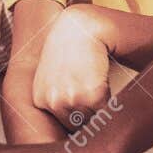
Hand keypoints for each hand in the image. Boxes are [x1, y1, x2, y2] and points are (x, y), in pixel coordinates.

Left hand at [33, 5, 112, 127]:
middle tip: (94, 93)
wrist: (81, 27)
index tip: (85, 107)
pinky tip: (103, 78)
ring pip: (94, 119)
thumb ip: (59, 96)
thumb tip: (76, 123)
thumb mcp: (53, 73)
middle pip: (79, 125)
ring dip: (101, 108)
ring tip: (96, 82)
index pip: (64, 124)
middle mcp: (52, 102)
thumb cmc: (71, 48)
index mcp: (40, 99)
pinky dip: (112, 99)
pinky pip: (107, 109)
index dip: (79, 116)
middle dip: (90, 114)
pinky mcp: (91, 95)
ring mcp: (71, 99)